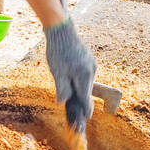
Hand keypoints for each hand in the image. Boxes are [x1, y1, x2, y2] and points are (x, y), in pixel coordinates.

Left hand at [45, 17, 95, 132]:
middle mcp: (92, 70)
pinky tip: (68, 74)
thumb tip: (63, 103)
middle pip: (85, 90)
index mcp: (85, 75)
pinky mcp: (88, 59)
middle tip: (71, 106)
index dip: (85, 109)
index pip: (86, 97)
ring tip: (65, 83)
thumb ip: (61, 88)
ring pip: (85, 81)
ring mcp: (91, 64)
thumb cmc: (58, 52)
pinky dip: (77, 78)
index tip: (86, 118)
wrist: (61, 31)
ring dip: (77, 86)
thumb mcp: (57, 72)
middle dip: (79, 98)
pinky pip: (84, 73)